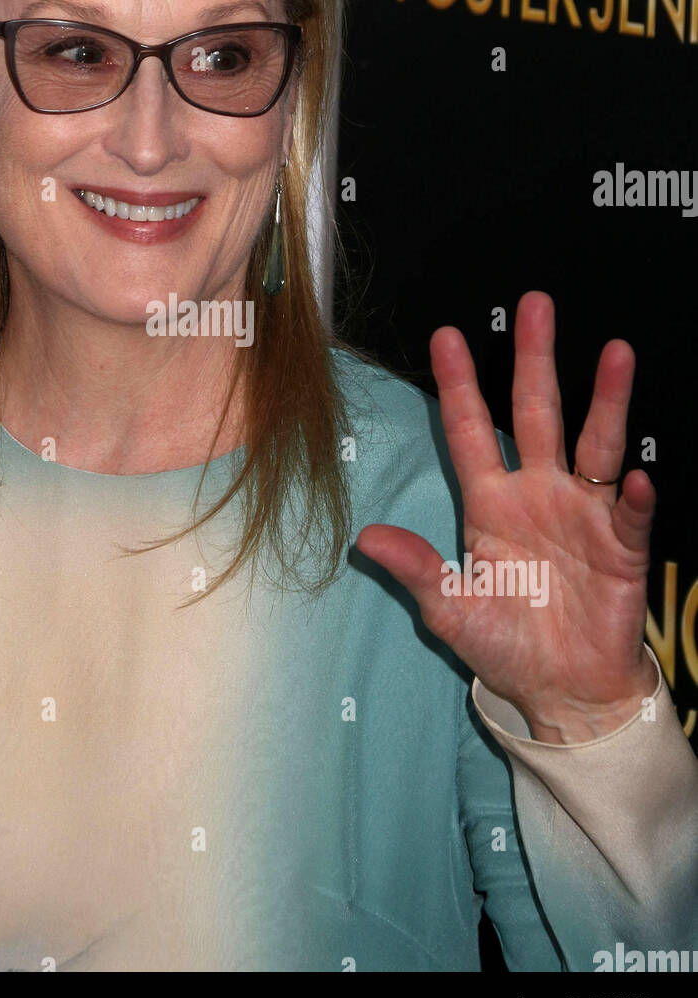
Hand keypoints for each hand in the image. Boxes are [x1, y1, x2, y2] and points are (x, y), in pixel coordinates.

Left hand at [355, 291, 656, 744]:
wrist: (563, 691)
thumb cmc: (506, 645)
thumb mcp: (448, 608)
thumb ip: (415, 569)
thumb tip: (364, 538)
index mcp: (491, 503)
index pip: (470, 431)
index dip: (459, 386)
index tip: (446, 336)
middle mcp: (538, 493)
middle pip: (536, 413)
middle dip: (534, 360)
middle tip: (535, 306)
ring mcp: (583, 513)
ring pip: (594, 442)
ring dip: (605, 400)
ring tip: (614, 353)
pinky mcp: (621, 546)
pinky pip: (628, 514)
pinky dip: (632, 496)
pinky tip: (633, 476)